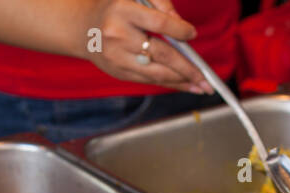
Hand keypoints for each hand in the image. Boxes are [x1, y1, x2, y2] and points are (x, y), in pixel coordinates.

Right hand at [86, 0, 210, 92]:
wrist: (83, 28)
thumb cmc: (116, 7)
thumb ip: (161, 4)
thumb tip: (184, 28)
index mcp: (123, 11)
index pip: (159, 23)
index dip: (179, 30)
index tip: (193, 34)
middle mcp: (118, 36)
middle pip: (161, 54)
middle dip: (187, 68)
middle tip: (207, 79)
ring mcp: (117, 58)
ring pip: (156, 73)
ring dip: (182, 82)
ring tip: (202, 87)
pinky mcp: (119, 73)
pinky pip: (149, 80)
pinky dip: (169, 84)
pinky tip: (186, 85)